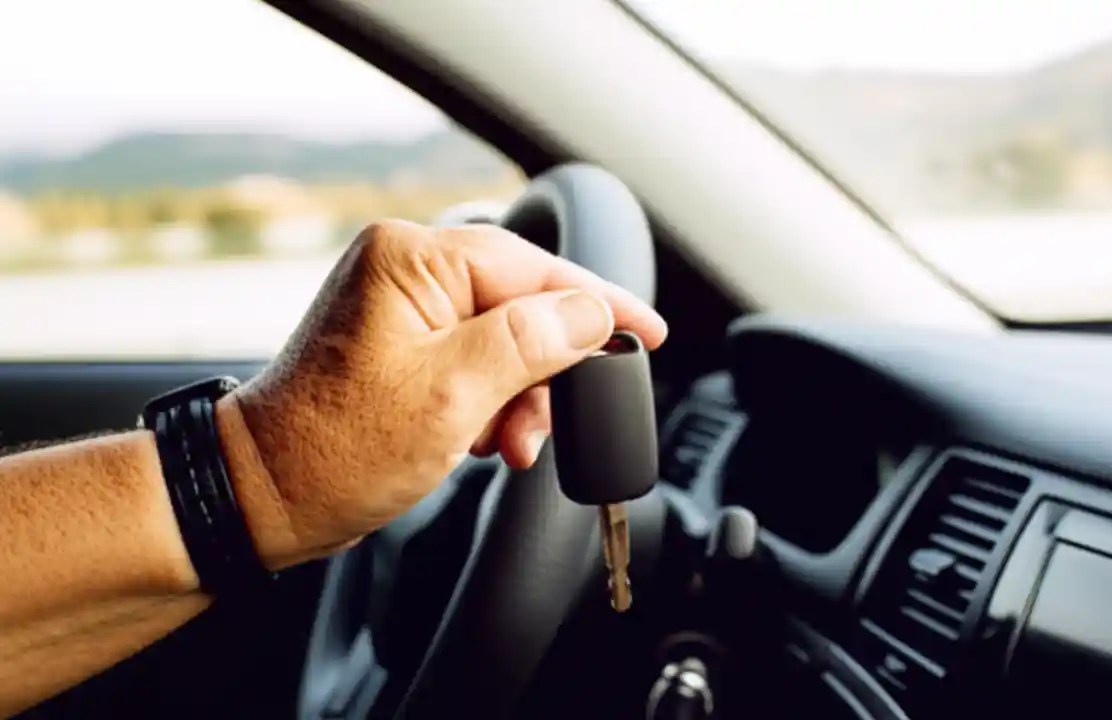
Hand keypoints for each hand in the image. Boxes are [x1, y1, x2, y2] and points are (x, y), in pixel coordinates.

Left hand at [214, 221, 666, 568]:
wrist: (262, 498)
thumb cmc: (335, 449)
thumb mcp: (451, 395)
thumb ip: (530, 342)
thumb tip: (593, 313)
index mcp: (411, 260)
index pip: (534, 267)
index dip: (599, 304)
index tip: (648, 332)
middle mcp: (405, 270)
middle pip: (522, 304)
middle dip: (546, 370)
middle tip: (547, 422)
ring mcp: (401, 308)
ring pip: (504, 338)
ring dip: (519, 396)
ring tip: (505, 444)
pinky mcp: (400, 345)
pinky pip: (474, 360)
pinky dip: (491, 402)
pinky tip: (484, 439)